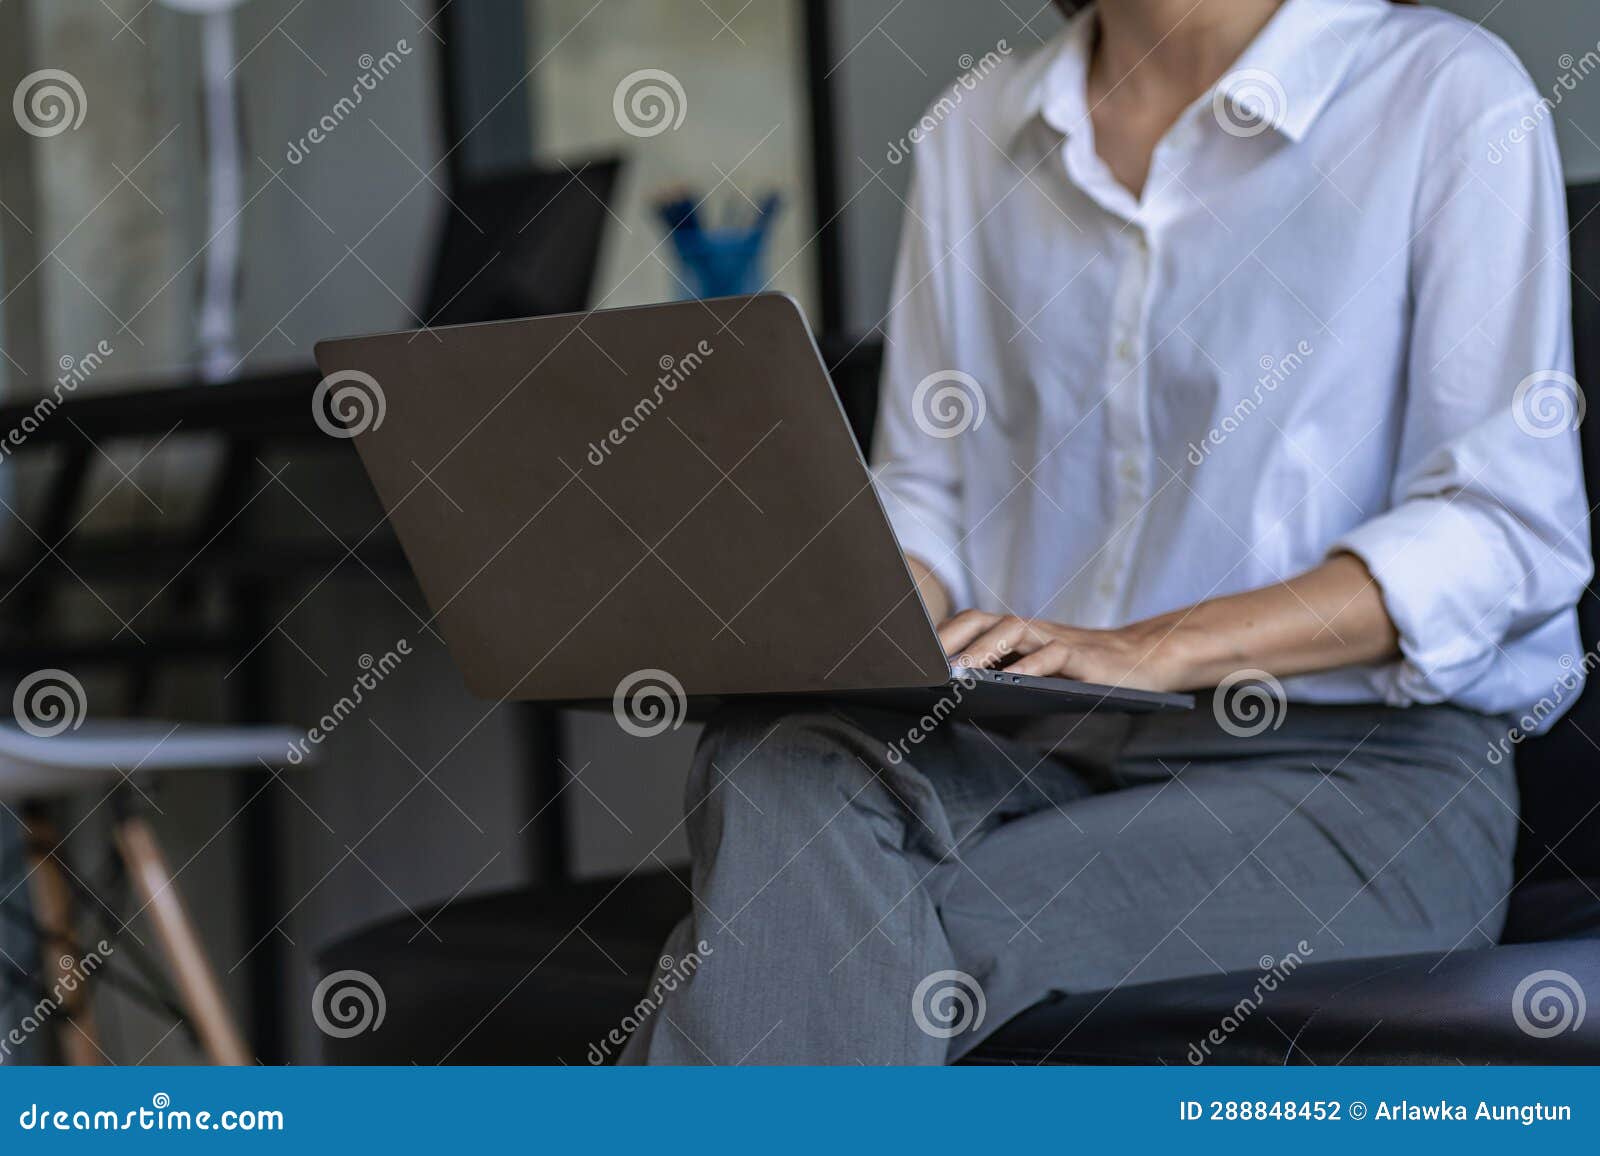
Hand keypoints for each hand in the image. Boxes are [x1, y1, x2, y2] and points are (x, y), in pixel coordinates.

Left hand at [935, 611, 1186, 691]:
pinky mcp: (1081, 655)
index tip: (905, 655)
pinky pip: (1051, 655)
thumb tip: (950, 696)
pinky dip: (1028, 667)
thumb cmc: (1077, 672)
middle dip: (948, 638)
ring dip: (981, 650)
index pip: (966, 624)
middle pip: (980, 619)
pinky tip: (1009, 684)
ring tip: (957, 673)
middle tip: (921, 664)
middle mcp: (1029, 629)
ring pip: (1011, 630)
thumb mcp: (1034, 672)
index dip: (935, 635)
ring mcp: (1055, 638)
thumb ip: (1001, 676)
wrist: (1141, 661)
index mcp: (1012, 634)